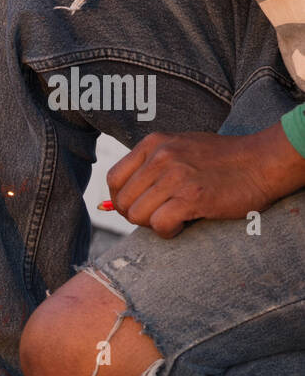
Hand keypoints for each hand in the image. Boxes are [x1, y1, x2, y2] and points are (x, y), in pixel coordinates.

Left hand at [106, 127, 304, 237]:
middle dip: (136, 216)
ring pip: (137, 215)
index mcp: (153, 143)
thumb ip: (150, 166)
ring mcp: (175, 176)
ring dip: (153, 224)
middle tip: (158, 216)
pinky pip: (159, 224)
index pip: (113, 179)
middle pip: (122, 201)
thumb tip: (119, 198)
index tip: (136, 206)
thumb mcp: (180, 148)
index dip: (120, 200)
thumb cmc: (222, 159)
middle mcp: (161, 157)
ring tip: (174, 218)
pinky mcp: (191, 197)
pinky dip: (168, 232)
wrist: (263, 161)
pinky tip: (182, 225)